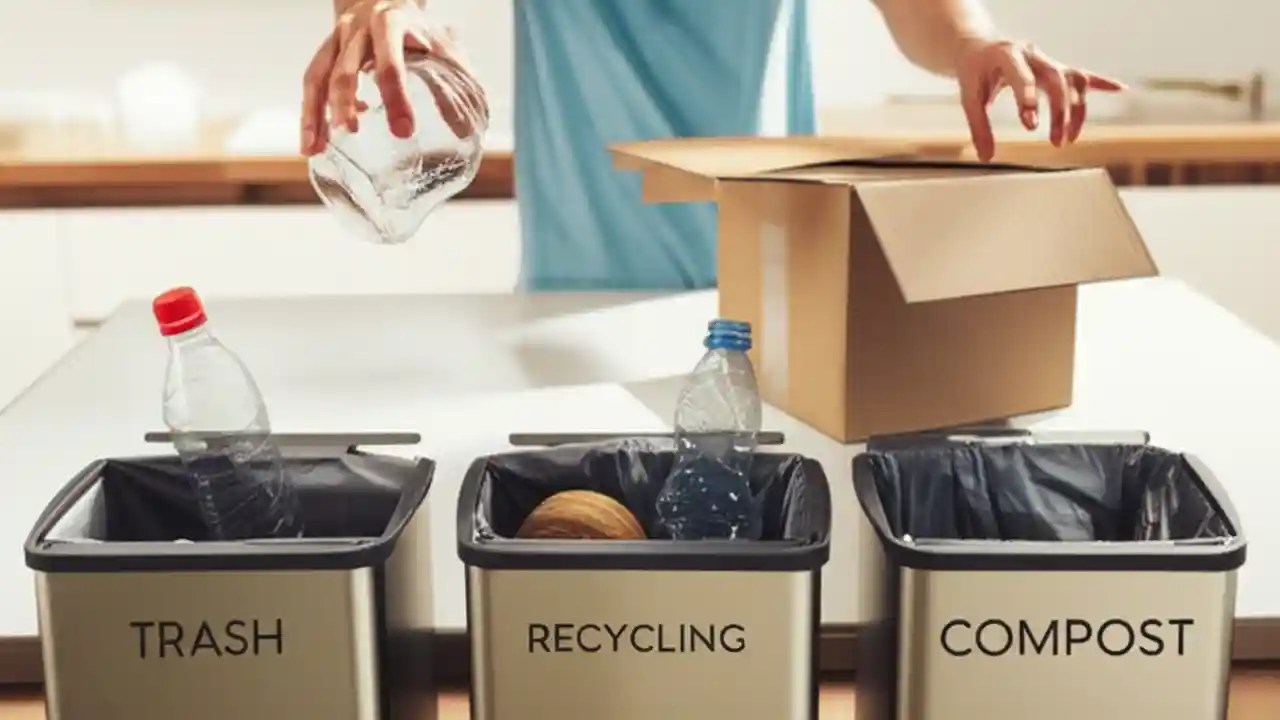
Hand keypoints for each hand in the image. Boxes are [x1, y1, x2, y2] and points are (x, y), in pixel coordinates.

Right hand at [301, 0, 488, 155]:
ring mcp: (338, 39)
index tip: (404, 131)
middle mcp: (358, 29)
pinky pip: (311, 81)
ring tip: (315, 148)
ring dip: (314, 113)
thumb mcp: (441, 48)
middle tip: (352, 134)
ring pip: (318, 76)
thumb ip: (456, 84)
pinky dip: (310, 112)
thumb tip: (464, 131)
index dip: (396, 97)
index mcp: (391, 24)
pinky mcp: (326, 51)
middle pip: (345, 69)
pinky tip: (318, 141)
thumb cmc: (418, 29)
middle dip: (346, 104)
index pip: (391, 63)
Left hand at [955, 39, 1124, 161]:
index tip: (1031, 126)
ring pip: (1072, 79)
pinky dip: (1100, 83)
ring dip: (1076, 109)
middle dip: (1060, 111)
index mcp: (1007, 55)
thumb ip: (978, 126)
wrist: (979, 49)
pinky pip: (1081, 74)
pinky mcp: (1056, 67)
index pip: (1023, 77)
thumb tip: (987, 157)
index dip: (1028, 100)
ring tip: (1070, 138)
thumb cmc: (974, 71)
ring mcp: (1047, 60)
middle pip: (1057, 79)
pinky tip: (1119, 90)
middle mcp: (1032, 54)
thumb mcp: (969, 97)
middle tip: (1057, 142)